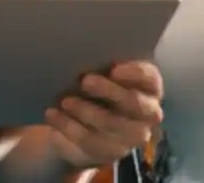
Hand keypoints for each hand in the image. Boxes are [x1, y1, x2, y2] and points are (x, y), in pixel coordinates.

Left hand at [43, 61, 164, 170]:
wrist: (86, 124)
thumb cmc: (98, 87)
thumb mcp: (102, 72)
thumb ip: (102, 64)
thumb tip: (84, 49)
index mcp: (150, 88)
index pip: (150, 80)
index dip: (135, 74)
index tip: (115, 68)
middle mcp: (148, 114)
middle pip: (133, 103)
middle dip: (109, 91)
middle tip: (85, 81)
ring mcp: (131, 137)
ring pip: (110, 124)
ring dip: (85, 111)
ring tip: (65, 100)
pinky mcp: (110, 153)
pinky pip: (89, 141)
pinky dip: (68, 126)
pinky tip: (53, 114)